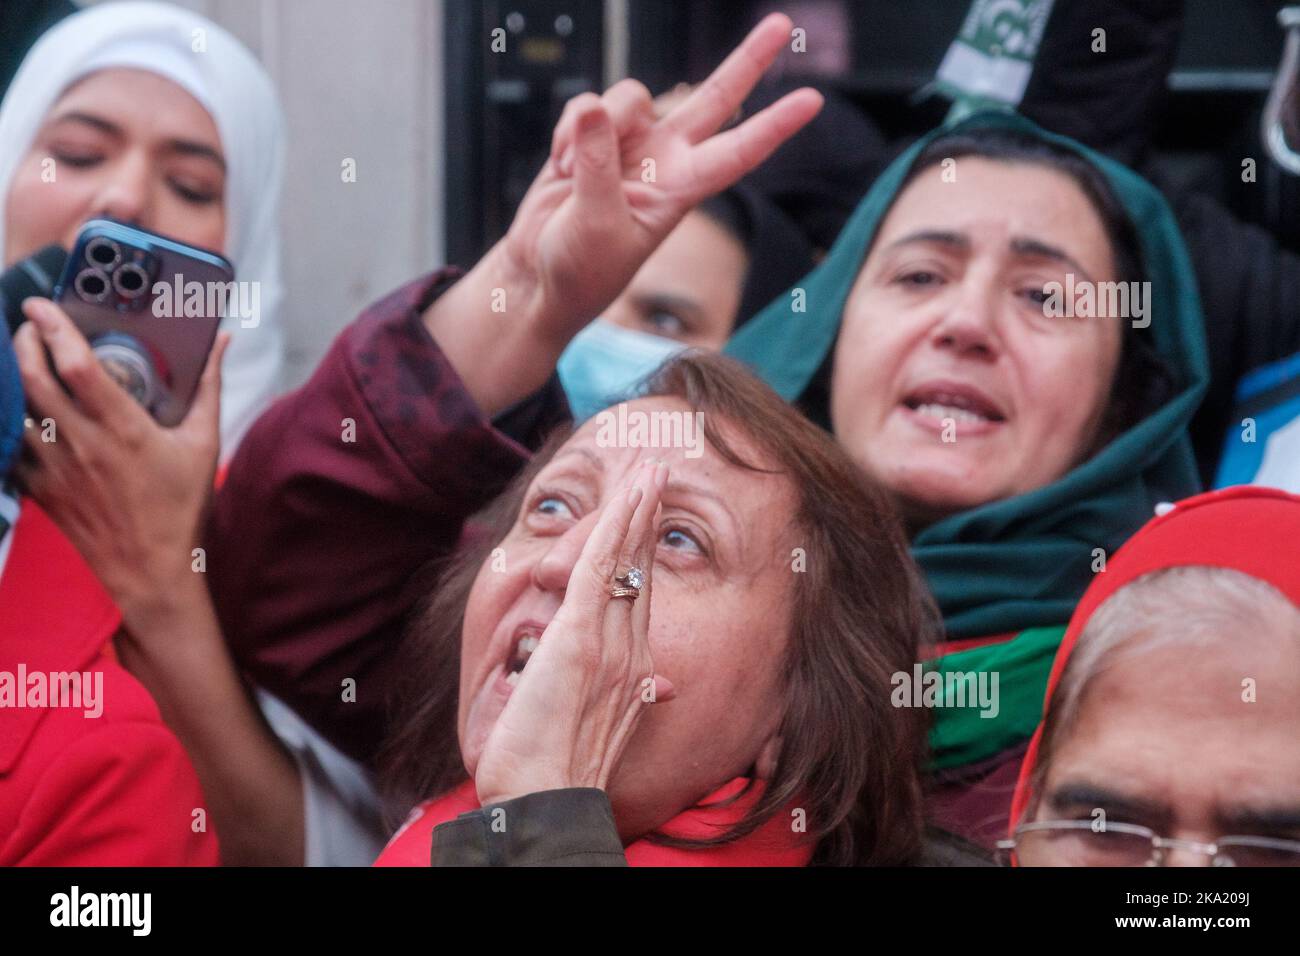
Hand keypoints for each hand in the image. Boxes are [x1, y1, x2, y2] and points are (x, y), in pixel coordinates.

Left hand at [12, 297, 227, 630]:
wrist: (152, 571)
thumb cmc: (182, 507)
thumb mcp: (203, 443)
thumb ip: (208, 387)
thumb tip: (221, 343)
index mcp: (125, 429)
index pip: (77, 365)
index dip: (54, 327)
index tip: (44, 304)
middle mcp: (83, 444)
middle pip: (31, 377)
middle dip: (22, 340)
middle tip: (30, 324)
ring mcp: (55, 468)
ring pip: (14, 408)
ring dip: (12, 375)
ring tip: (22, 357)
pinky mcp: (39, 489)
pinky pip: (12, 444)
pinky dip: (11, 420)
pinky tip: (24, 409)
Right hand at [425, 14, 821, 414]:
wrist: (540, 276)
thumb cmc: (581, 269)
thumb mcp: (597, 224)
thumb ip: (598, 165)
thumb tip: (595, 108)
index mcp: (681, 189)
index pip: (739, 152)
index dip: (776, 125)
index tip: (814, 99)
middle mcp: (664, 159)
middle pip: (715, 99)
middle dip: (747, 61)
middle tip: (780, 23)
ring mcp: (630, 144)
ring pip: (631, 96)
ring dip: (596, 125)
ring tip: (573, 174)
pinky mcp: (591, 137)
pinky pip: (586, 106)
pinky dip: (567, 131)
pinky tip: (561, 166)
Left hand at [473, 459, 673, 807]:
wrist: (545, 797)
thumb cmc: (558, 768)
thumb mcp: (599, 727)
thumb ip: (628, 695)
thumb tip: (662, 685)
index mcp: (633, 667)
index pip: (640, 591)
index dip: (645, 547)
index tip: (650, 510)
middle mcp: (630, 649)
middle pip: (641, 567)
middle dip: (649, 516)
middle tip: (658, 472)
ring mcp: (608, 643)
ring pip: (625, 561)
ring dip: (637, 510)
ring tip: (649, 470)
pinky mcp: (579, 639)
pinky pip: (599, 571)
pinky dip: (614, 530)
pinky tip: (626, 499)